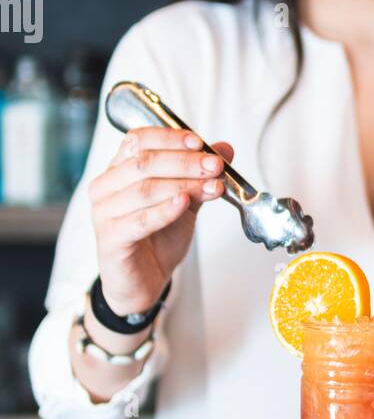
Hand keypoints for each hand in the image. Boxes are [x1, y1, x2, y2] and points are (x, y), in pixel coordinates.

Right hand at [88, 127, 234, 316]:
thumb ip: (200, 175)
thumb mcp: (185, 201)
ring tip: (212, 186)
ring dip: (183, 185)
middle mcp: (105, 187)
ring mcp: (104, 213)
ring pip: (144, 190)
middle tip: (215, 165)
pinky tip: (184, 203)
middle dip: (184, 162)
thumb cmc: (158, 237)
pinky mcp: (110, 239)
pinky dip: (165, 210)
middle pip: (144, 163)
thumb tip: (224, 149)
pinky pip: (139, 220)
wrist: (144, 280)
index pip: (138, 140)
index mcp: (118, 169)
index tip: (199, 142)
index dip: (169, 137)